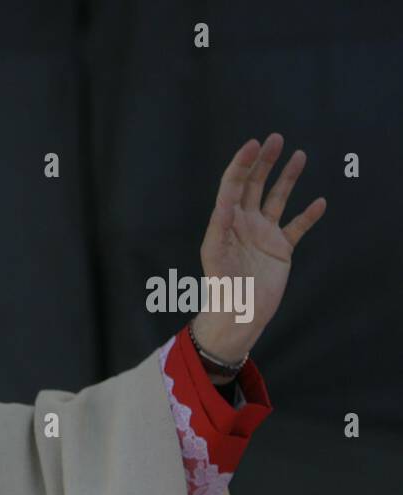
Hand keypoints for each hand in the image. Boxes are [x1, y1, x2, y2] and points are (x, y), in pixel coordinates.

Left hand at [193, 133, 325, 370]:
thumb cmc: (221, 286)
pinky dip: (308, 215)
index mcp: (226, 222)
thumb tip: (225, 199)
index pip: (233, 185)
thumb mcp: (216, 254)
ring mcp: (264, 235)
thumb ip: (221, 225)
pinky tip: (319, 202)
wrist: (238, 314)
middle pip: (255, 185)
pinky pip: (297, 227)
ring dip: (287, 178)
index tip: (253, 144)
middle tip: (275, 139)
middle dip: (264, 162)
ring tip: (299, 155)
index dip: (242, 164)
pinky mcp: (280, 250)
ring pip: (277, 199)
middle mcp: (244, 224)